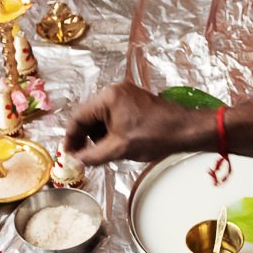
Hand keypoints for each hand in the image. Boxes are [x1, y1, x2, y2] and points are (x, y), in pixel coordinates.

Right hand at [64, 83, 208, 165]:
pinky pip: (113, 116)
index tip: (68, 154)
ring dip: (97, 135)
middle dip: (84, 137)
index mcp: (108, 97)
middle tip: (82, 156)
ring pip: (100, 117)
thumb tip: (76, 161)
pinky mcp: (134, 102)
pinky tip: (114, 144)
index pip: (78, 117)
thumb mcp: (119, 149)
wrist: (185, 130)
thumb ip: (93, 155)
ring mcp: (125, 95)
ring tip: (102, 152)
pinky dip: (109, 130)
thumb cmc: (155, 135)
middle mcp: (114, 91)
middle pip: (88, 116)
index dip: (70, 138)